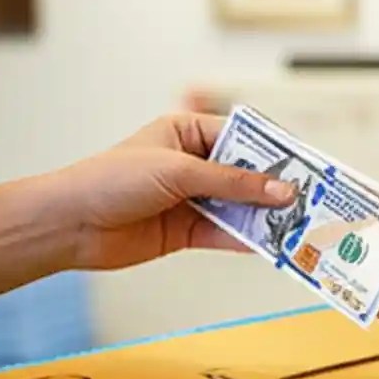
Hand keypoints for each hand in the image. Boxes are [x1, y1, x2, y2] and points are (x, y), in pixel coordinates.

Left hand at [56, 114, 295, 269]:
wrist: (68, 224)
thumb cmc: (111, 180)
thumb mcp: (178, 171)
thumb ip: (233, 182)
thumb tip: (281, 190)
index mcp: (187, 133)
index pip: (242, 137)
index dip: (274, 151)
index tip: (306, 164)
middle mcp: (192, 164)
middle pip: (245, 174)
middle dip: (274, 187)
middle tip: (310, 198)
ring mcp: (190, 199)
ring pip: (238, 206)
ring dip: (264, 216)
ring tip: (298, 224)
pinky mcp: (185, 231)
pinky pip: (225, 234)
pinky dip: (247, 239)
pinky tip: (271, 245)